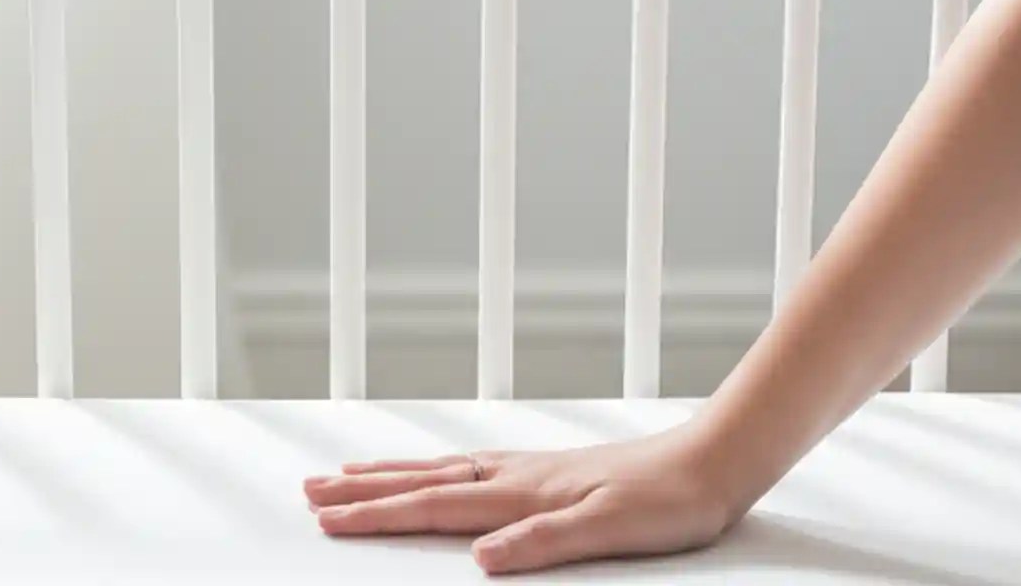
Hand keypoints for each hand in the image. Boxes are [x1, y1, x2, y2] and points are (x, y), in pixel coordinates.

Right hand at [303, 424, 736, 574]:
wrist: (709, 463)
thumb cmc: (666, 501)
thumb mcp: (608, 530)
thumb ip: (543, 542)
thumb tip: (481, 558)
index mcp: (521, 494)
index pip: (432, 506)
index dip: (375, 513)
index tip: (326, 516)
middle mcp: (515, 476)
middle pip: (422, 481)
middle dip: (363, 488)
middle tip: (312, 488)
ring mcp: (527, 470)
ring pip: (441, 468)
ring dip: (390, 472)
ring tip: (349, 471)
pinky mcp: (544, 471)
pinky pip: (469, 465)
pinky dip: (434, 467)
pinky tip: (436, 469)